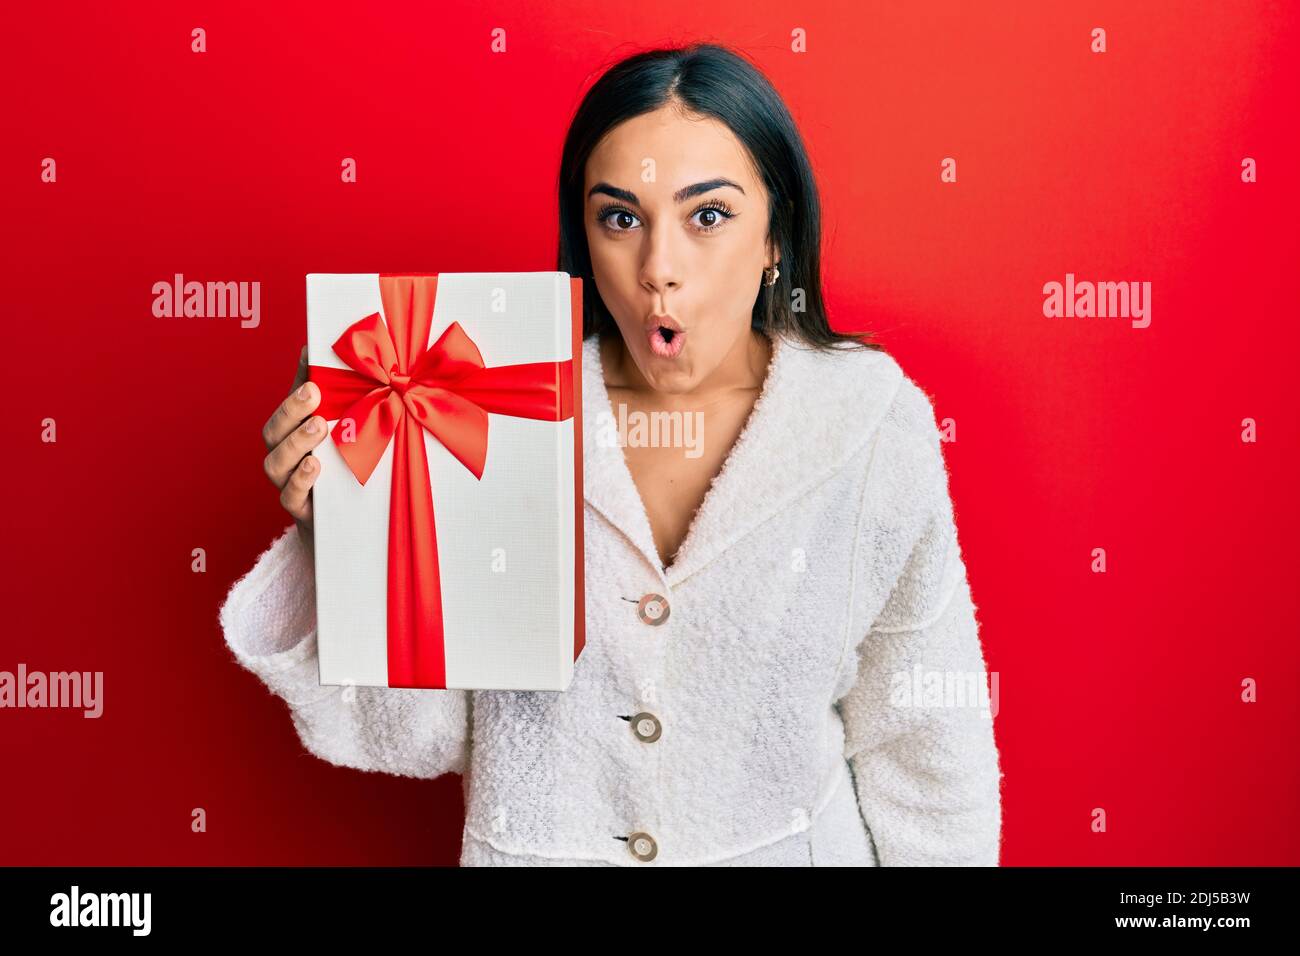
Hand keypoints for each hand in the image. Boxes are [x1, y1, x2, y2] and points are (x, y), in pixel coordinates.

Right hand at [261, 344, 326, 557]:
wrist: (347, 526)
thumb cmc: (343, 471)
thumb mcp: (346, 434)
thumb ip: (339, 399)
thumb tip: (328, 354)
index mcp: (293, 434)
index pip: (288, 403)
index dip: (297, 379)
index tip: (309, 357)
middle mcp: (284, 456)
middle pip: (274, 430)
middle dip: (291, 409)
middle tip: (313, 393)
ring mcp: (289, 484)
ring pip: (276, 462)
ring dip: (296, 442)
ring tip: (318, 427)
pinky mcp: (301, 513)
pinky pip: (291, 497)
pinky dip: (300, 480)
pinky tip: (313, 466)